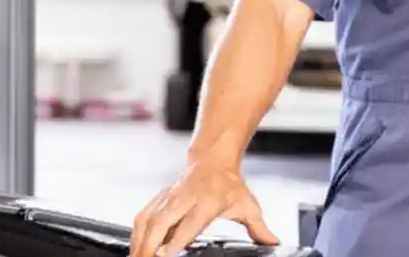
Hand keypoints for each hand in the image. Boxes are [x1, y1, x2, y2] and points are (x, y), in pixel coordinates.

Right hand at [130, 160, 278, 256]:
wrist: (213, 161)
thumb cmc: (229, 185)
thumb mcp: (247, 205)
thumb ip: (258, 228)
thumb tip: (273, 243)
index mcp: (208, 201)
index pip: (190, 222)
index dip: (177, 239)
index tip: (165, 253)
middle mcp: (186, 197)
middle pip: (162, 221)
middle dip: (150, 244)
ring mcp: (170, 197)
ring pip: (148, 218)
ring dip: (139, 240)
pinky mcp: (160, 198)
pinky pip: (143, 215)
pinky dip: (136, 233)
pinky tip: (135, 247)